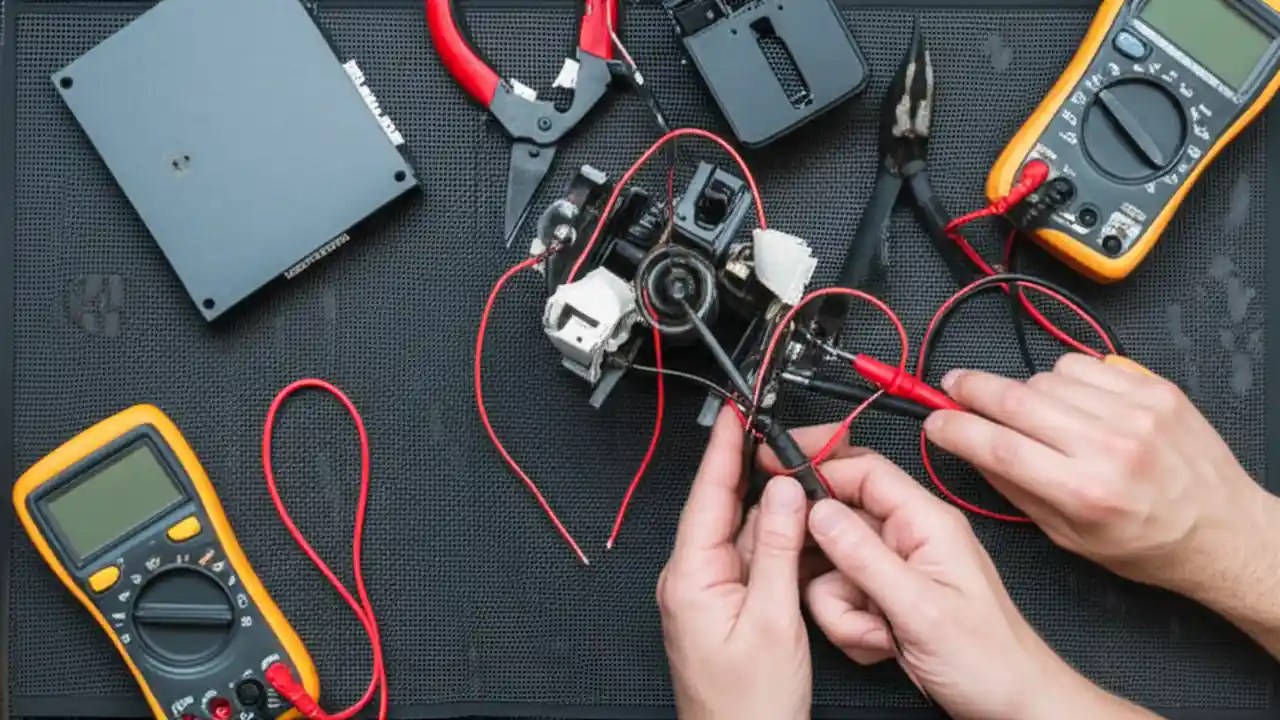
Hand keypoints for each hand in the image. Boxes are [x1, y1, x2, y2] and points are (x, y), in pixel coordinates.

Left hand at [658, 411, 852, 719]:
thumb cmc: (747, 705)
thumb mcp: (773, 620)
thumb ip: (780, 551)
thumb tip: (787, 495)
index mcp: (692, 576)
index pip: (708, 493)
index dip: (724, 447)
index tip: (736, 410)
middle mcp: (694, 578)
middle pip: (728, 507)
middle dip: (758, 468)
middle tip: (786, 434)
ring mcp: (710, 591)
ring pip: (746, 532)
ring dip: (776, 505)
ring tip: (806, 470)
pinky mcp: (728, 605)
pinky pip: (754, 558)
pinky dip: (779, 539)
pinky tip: (803, 525)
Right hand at [805, 453, 1152, 719]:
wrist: (1012, 705)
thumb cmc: (989, 661)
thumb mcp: (920, 608)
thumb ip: (863, 555)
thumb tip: (818, 510)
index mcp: (926, 523)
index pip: (862, 469)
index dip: (815, 463)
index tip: (772, 469)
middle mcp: (908, 538)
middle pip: (835, 521)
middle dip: (823, 562)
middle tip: (825, 586)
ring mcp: (893, 569)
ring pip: (830, 567)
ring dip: (839, 607)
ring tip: (875, 632)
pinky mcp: (884, 598)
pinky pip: (838, 598)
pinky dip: (848, 625)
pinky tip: (880, 643)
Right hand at [924, 354, 1270, 593]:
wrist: (1223, 529)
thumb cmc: (1149, 544)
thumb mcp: (1069, 538)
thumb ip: (1014, 489)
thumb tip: (970, 446)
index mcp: (1085, 494)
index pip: (997, 447)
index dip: (955, 428)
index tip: (935, 421)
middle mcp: (1111, 448)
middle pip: (1015, 400)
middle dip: (971, 389)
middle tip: (952, 386)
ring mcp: (1135, 412)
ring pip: (1045, 378)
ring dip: (1023, 390)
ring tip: (1029, 411)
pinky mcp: (1153, 388)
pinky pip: (1082, 363)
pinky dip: (1063, 378)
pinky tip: (1069, 401)